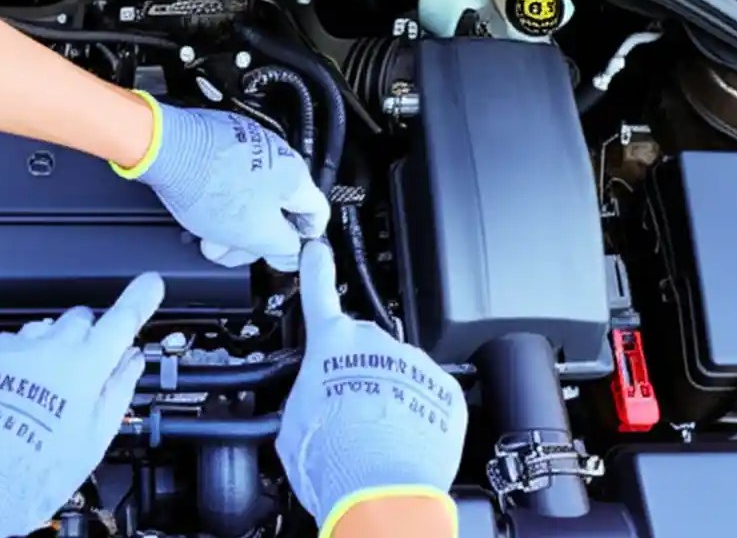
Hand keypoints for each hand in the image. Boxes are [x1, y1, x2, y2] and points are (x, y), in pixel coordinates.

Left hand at [0, 274, 163, 537]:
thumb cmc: (36, 469)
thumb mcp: (95, 436)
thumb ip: (118, 389)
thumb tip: (132, 363)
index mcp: (86, 365)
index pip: (123, 319)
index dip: (140, 298)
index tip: (151, 284)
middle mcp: (50, 347)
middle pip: (80, 319)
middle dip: (89, 335)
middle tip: (88, 370)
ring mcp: (14, 349)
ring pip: (43, 330)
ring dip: (51, 347)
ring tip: (45, 391)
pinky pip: (10, 345)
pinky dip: (19, 360)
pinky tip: (16, 393)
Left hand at [114, 93, 329, 271]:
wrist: (166, 149)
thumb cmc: (208, 183)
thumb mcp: (255, 233)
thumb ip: (282, 247)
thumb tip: (291, 255)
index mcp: (295, 176)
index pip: (317, 214)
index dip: (304, 239)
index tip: (286, 251)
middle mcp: (276, 154)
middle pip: (277, 208)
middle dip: (253, 237)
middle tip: (232, 251)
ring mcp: (248, 145)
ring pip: (249, 196)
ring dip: (230, 224)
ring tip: (207, 238)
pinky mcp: (221, 141)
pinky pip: (228, 178)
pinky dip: (216, 199)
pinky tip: (198, 213)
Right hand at [276, 242, 465, 534]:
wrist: (379, 486)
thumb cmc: (330, 456)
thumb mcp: (292, 421)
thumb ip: (302, 396)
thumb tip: (305, 405)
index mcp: (330, 344)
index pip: (319, 293)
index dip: (317, 268)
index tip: (318, 249)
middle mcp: (374, 343)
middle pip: (363, 347)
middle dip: (358, 373)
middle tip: (347, 413)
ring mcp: (413, 363)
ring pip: (399, 373)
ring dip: (389, 396)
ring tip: (376, 436)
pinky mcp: (444, 389)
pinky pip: (428, 395)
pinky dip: (418, 414)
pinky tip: (403, 440)